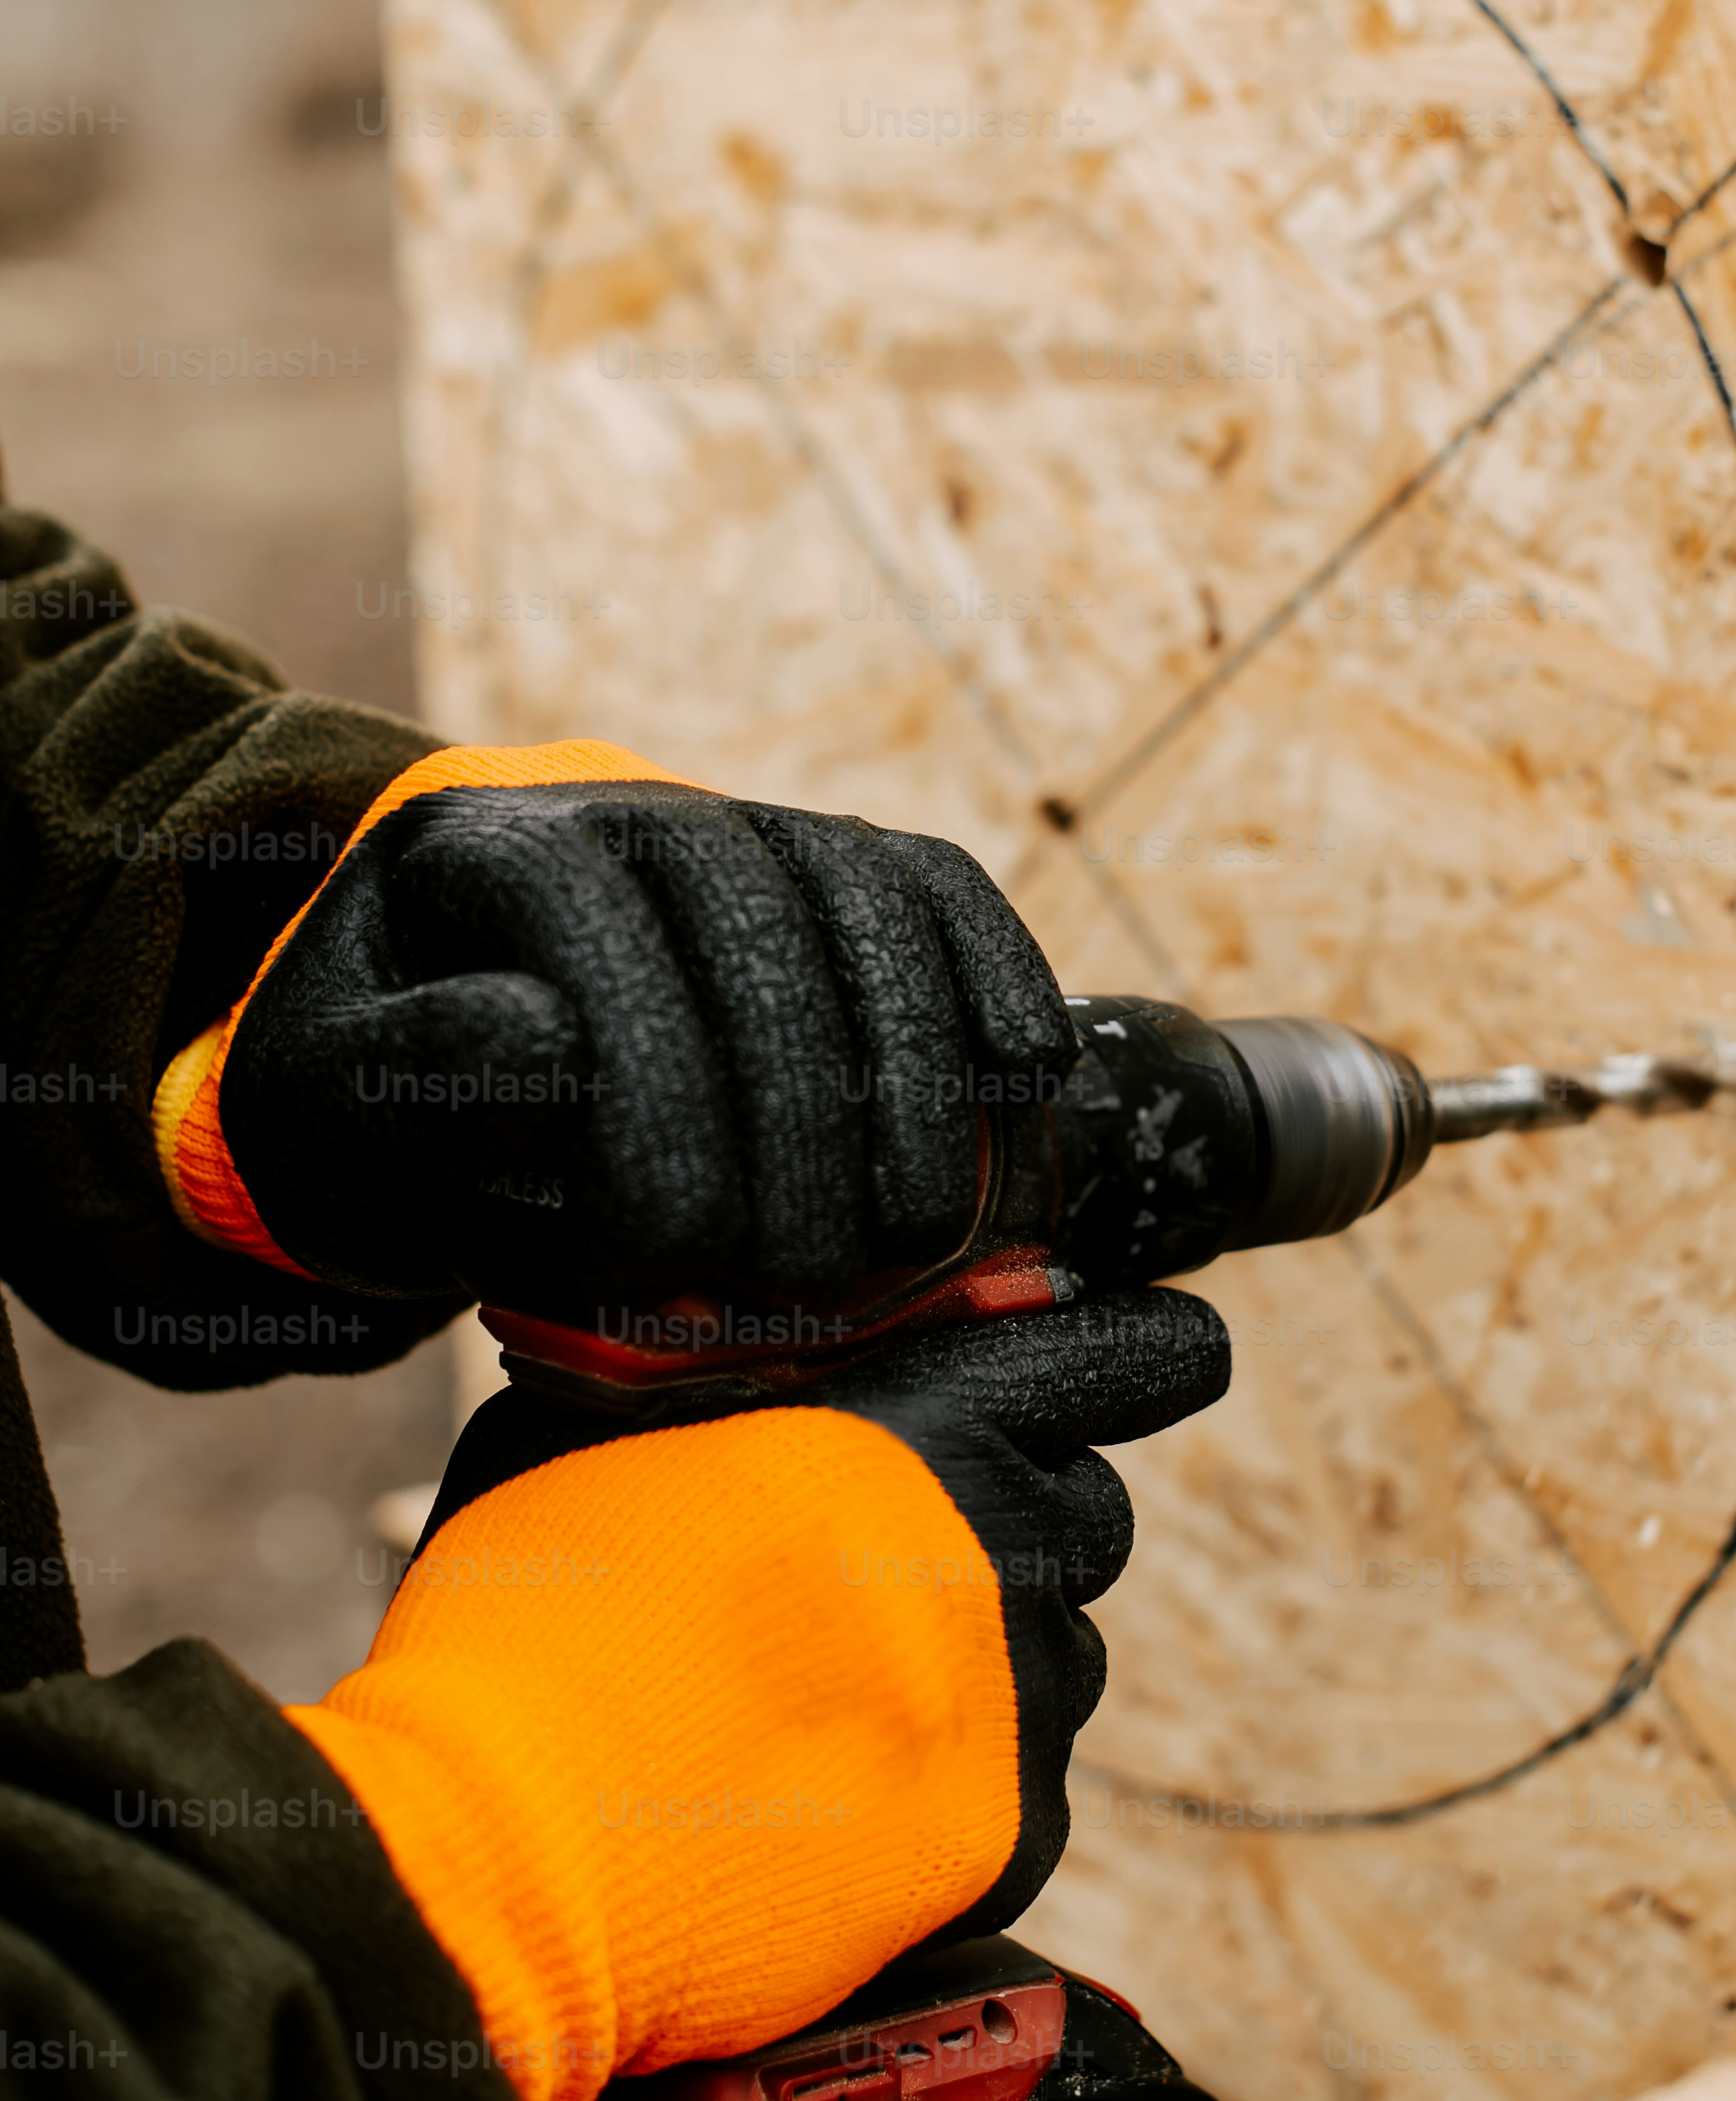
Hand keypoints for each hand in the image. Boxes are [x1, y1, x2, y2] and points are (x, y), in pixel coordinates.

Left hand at [155, 740, 1072, 1306]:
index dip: (652, 1130)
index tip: (664, 1264)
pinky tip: (1032, 1081)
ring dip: (919, 1095)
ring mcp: (755, 823)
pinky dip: (999, 977)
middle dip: (802, 1140)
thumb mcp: (337, 1104)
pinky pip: (944, 893)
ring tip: (916, 1243)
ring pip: (874, 926)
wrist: (448, 1007)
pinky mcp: (845, 858)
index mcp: (492, 852)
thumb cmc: (389, 1091)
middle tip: (809, 1290)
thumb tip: (543, 1042)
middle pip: (761, 959)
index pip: (606, 977)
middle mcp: (638, 810)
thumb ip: (414, 1083)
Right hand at [288, 1289, 1227, 2100]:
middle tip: (890, 1563)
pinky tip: (838, 1797)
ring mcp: (1017, 1704)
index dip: (1147, 1353)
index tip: (1163, 1356)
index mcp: (930, 1424)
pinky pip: (1025, 1786)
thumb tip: (729, 1350)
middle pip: (1090, 1513)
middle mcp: (1005, 1550)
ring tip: (835, 1698)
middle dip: (1019, 1520)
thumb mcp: (598, 1422)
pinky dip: (958, 1785)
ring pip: (1061, 1656)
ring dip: (985, 1659)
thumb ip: (710, 1375)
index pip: (1132, 1355)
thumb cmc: (532, 1614)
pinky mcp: (1003, 1840)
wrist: (505, 1848)